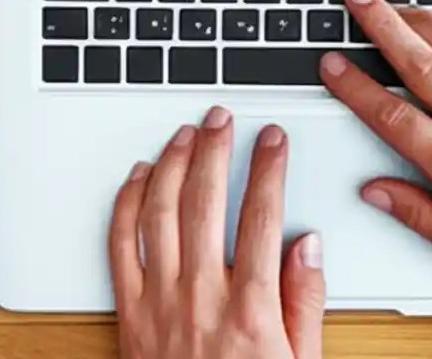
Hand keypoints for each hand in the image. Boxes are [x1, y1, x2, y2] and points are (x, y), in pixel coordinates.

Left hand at [109, 108, 325, 358]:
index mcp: (251, 309)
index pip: (262, 217)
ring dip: (173, 165)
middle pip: (207, 203)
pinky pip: (122, 245)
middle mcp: (201, 298)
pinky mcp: (130, 312)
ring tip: (187, 134)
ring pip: (161, 214)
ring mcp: (159, 303)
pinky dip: (128, 204)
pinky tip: (141, 177)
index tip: (274, 140)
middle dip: (216, 150)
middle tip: (224, 119)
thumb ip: (307, 301)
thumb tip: (310, 245)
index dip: (269, 169)